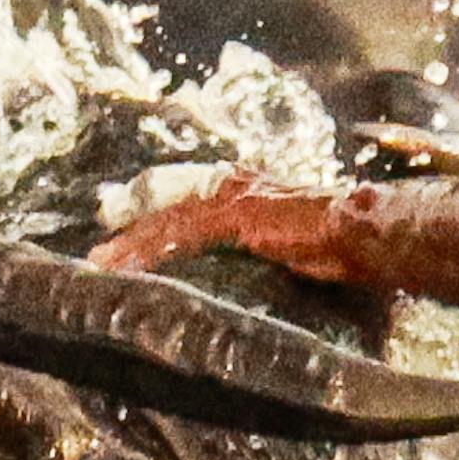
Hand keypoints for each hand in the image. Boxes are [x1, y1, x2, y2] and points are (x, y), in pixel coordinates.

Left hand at [93, 173, 373, 289]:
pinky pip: (181, 235)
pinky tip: (128, 266)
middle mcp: (232, 186)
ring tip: (101, 263)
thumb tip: (257, 272)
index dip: (155, 210)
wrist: (360, 231)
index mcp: (246, 191)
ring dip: (132, 244)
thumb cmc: (340, 242)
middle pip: (168, 203)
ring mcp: (231, 200)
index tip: (124, 222)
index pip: (189, 198)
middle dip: (131, 219)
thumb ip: (268, 251)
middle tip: (98, 242)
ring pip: (167, 221)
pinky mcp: (232, 216)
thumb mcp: (293, 246)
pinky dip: (152, 250)